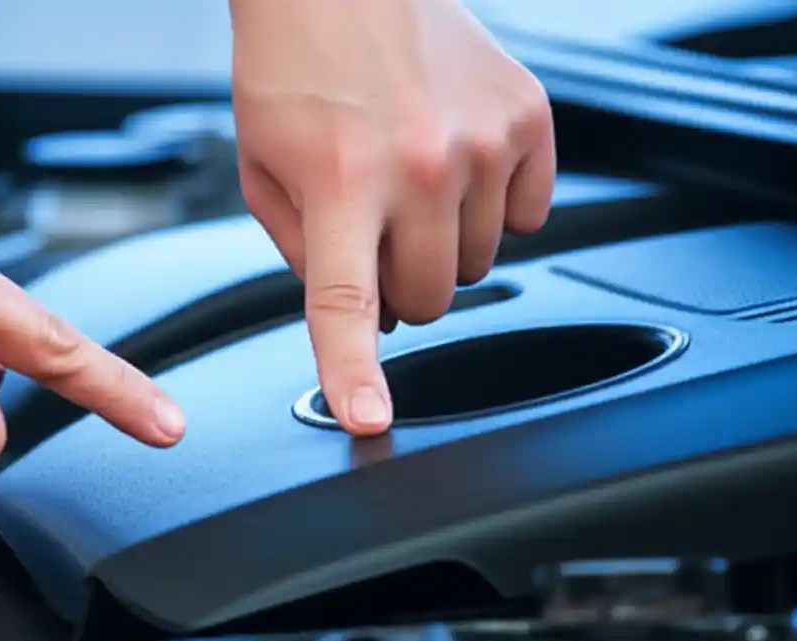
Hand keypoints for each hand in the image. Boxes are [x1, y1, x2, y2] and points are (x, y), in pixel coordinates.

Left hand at [230, 0, 554, 435]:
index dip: (355, 372)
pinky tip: (458, 162)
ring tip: (410, 182)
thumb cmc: (294, 64)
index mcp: (340, 179)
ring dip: (445, 245)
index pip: (348, 303)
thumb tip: (359, 314)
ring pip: (482, 264)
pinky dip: (495, 206)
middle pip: (431, 300)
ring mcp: (484, 140)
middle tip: (375, 235)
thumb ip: (304, 253)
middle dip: (400, 287)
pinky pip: (531, 215)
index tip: (371, 421)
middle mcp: (421, 163)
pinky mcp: (529, 117)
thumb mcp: (264, 168)